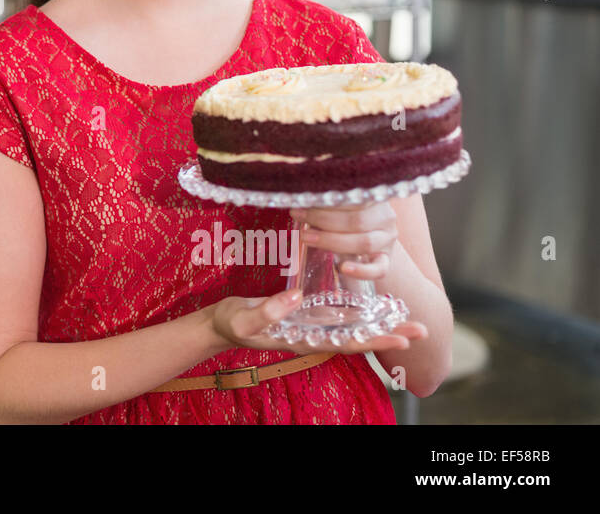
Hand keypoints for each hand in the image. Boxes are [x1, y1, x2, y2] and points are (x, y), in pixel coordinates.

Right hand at [208, 289, 426, 354]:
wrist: (219, 324)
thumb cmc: (229, 323)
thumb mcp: (242, 318)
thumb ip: (267, 311)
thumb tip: (296, 298)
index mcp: (302, 340)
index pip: (345, 343)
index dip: (374, 341)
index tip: (400, 338)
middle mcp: (313, 336)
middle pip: (358, 338)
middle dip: (390, 333)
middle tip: (422, 329)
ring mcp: (311, 326)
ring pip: (353, 327)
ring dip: (381, 323)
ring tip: (410, 318)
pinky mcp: (306, 314)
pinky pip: (339, 316)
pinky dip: (361, 313)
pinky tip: (378, 307)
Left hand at [290, 202, 397, 281]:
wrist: (367, 236)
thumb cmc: (345, 216)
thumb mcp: (337, 205)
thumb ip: (324, 202)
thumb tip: (297, 198)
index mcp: (374, 197)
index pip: (352, 197)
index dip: (325, 201)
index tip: (300, 201)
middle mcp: (385, 217)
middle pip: (357, 220)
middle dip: (323, 220)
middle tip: (298, 217)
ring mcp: (388, 239)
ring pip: (364, 242)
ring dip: (332, 241)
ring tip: (306, 237)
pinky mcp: (386, 260)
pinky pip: (378, 269)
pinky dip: (361, 271)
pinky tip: (343, 268)